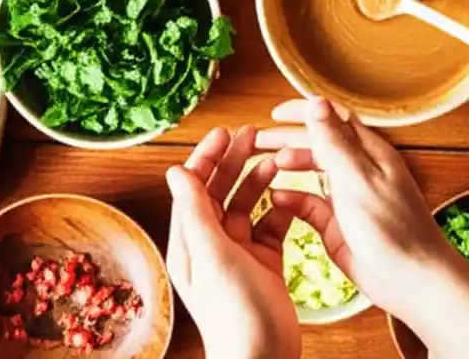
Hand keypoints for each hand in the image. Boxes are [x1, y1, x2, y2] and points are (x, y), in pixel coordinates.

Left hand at [165, 126, 300, 358]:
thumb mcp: (213, 257)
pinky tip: (291, 192)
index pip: (194, 189)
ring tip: (276, 158)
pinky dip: (281, 206)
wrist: (264, 358)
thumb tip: (176, 171)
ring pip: (248, 205)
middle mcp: (212, 246)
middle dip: (234, 161)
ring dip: (259, 180)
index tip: (225, 133)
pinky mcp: (266, 264)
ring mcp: (240, 255)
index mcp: (190, 243)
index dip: (207, 158)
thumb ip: (196, 212)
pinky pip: (271, 225)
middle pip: (220, 192)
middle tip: (253, 133)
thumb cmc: (235, 315)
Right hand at [257, 98, 468, 358]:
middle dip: (287, 138)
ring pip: (313, 173)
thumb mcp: (357, 179)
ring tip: (261, 165)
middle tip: (255, 140)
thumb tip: (316, 102)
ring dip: (288, 166)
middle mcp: (359, 170)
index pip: (334, 118)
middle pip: (318, 143)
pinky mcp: (339, 224)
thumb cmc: (392, 227)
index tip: (275, 112)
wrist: (411, 279)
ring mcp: (349, 197)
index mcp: (369, 152)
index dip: (304, 111)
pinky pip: (311, 205)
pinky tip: (276, 199)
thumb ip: (334, 141)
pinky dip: (293, 199)